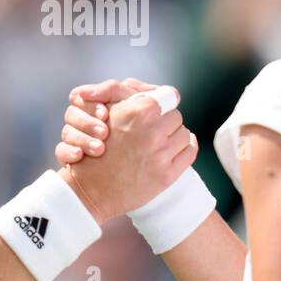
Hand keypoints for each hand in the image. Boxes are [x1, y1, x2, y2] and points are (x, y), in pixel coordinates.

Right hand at [57, 83, 197, 219]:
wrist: (91, 189)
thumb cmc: (96, 149)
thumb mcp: (109, 114)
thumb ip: (132, 97)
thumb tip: (163, 92)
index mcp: (138, 112)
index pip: (168, 97)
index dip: (162, 103)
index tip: (160, 108)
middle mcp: (151, 131)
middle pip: (176, 116)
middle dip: (166, 122)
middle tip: (155, 129)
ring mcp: (160, 154)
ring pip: (184, 134)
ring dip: (175, 136)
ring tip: (161, 142)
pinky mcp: (167, 175)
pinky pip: (190, 152)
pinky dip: (185, 148)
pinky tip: (176, 149)